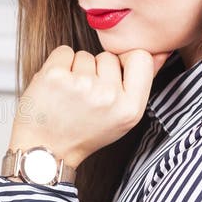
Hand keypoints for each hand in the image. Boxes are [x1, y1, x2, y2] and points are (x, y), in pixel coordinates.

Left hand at [8, 47, 170, 167]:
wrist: (44, 149)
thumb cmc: (81, 133)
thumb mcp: (120, 119)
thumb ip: (138, 86)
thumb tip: (158, 53)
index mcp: (130, 109)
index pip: (141, 58)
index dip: (124, 62)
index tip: (112, 74)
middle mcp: (108, 96)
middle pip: (108, 57)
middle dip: (96, 70)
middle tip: (84, 96)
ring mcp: (82, 84)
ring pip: (84, 55)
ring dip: (75, 69)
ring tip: (68, 95)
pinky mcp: (55, 76)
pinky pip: (63, 52)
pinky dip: (57, 64)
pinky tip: (55, 86)